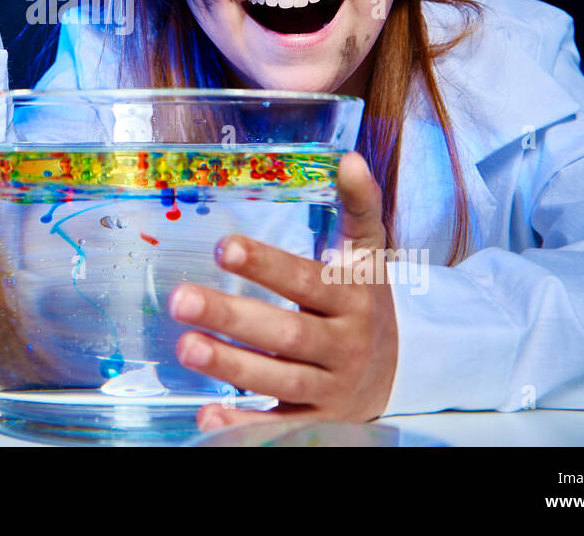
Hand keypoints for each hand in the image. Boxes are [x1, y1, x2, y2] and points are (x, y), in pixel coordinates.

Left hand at [169, 151, 398, 431]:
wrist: (402, 371)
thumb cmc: (366, 301)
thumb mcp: (368, 253)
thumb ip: (358, 206)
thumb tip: (349, 157)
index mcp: (351, 298)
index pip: (305, 280)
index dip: (266, 265)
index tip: (224, 247)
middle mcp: (343, 345)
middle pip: (286, 333)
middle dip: (233, 316)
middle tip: (180, 298)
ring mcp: (331, 388)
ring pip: (279, 379)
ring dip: (231, 365)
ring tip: (186, 346)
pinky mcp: (317, 421)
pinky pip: (280, 426)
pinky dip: (244, 425)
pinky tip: (207, 416)